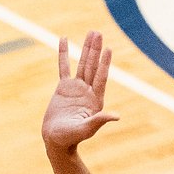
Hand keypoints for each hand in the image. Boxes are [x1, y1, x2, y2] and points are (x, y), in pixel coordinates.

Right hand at [42, 31, 115, 153]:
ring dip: (86, 49)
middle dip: (95, 50)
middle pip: (93, 66)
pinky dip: (63, 54)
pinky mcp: (63, 88)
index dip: (104, 63)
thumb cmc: (71, 138)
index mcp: (95, 100)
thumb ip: (99, 120)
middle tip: (98, 33)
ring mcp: (76, 88)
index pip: (100, 77)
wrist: (56, 140)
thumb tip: (116, 116)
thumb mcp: (86, 129)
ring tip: (91, 33)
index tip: (108, 49)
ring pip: (82, 64)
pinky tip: (64, 40)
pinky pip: (63, 67)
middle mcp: (87, 91)